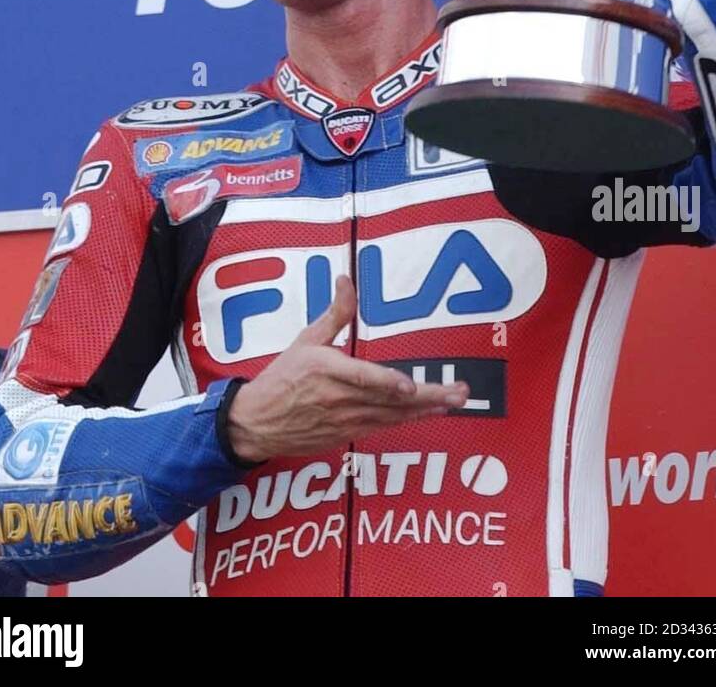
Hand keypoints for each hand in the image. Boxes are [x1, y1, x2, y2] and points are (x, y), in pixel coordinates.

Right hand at [226, 275, 468, 462]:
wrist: (257, 424)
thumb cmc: (281, 378)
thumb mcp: (306, 339)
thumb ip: (335, 313)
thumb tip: (346, 279)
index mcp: (326, 370)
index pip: (361, 378)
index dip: (386, 384)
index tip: (409, 385)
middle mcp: (339, 398)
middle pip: (389, 401)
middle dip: (428, 397)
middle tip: (458, 393)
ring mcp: (345, 421)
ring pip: (393, 416)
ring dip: (427, 410)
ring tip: (455, 401)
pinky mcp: (348, 435)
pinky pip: (385, 427)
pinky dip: (409, 420)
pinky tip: (431, 412)